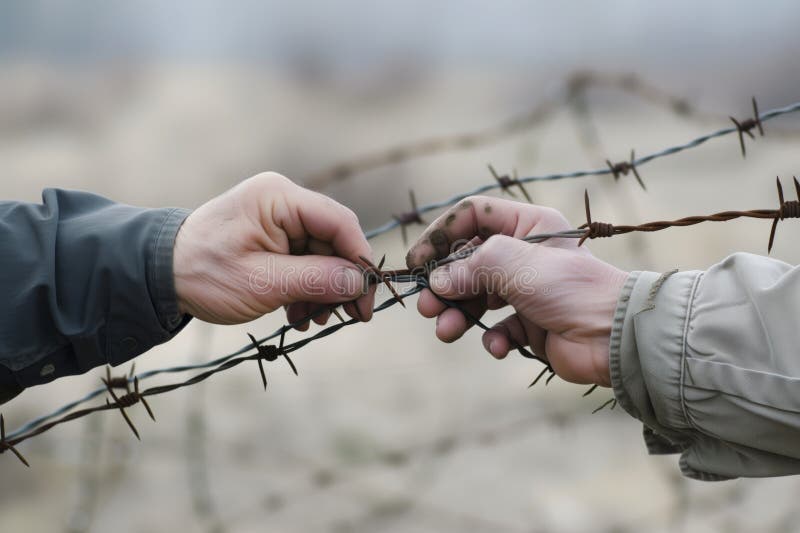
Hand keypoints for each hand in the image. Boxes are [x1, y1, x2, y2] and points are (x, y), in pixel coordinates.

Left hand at [173, 172, 374, 326]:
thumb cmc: (204, 275)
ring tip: (310, 320)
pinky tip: (297, 313)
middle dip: (340, 282)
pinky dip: (307, 288)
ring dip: (324, 290)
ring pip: (323, 255)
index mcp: (279, 197)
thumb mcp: (263, 283)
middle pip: (334, 240)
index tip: (367, 298)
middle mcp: (283, 201)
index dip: (359, 260)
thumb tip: (360, 283)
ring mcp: (279, 219)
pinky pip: (306, 261)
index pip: (339, 222)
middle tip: (346, 317)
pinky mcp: (274, 237)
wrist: (159, 278)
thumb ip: (316, 280)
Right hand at [405, 196, 627, 385]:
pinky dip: (493, 338)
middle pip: (467, 262)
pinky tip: (499, 345)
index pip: (472, 216)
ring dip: (458, 315)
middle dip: (444, 285)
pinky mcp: (532, 324)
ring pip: (477, 298)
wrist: (615, 337)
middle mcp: (525, 254)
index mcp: (528, 225)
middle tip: (427, 306)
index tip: (419, 261)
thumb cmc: (571, 288)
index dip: (441, 234)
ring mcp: (527, 290)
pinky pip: (499, 328)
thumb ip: (470, 267)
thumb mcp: (515, 264)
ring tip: (446, 331)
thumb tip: (437, 282)